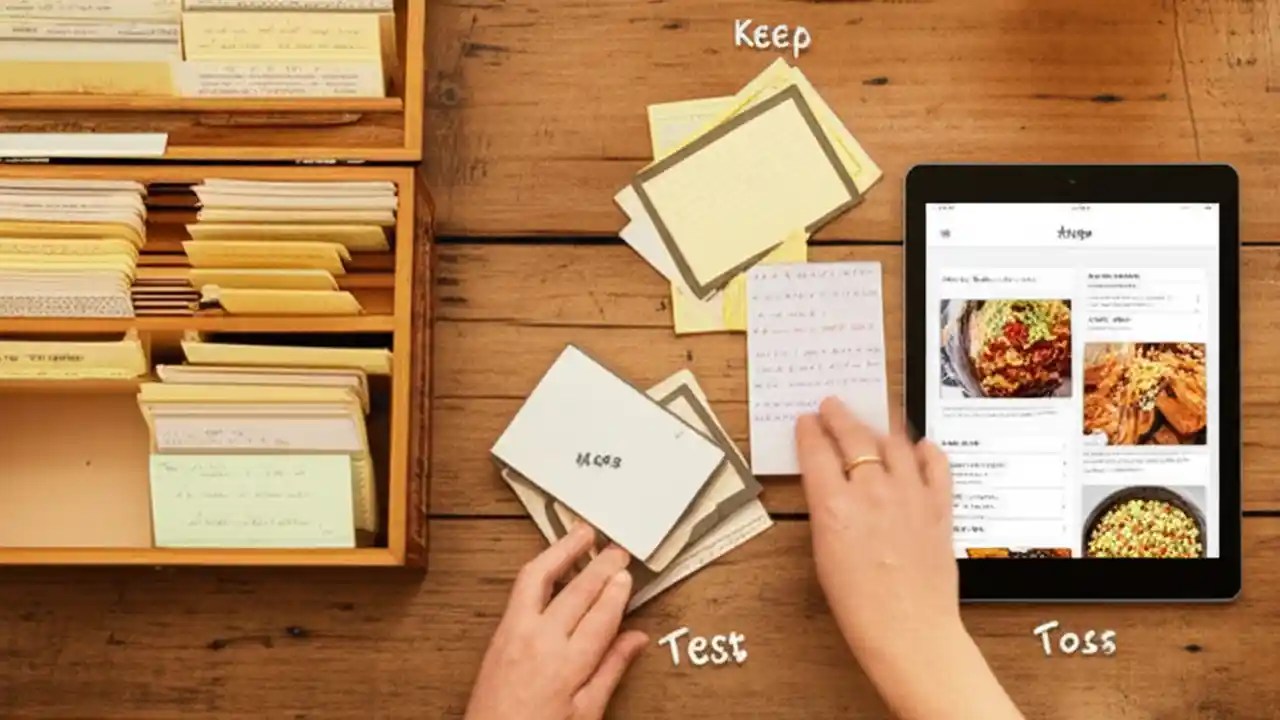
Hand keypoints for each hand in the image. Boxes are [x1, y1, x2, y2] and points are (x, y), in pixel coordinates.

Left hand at [464, 524, 648, 719]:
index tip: (629, 574)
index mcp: (567, 665)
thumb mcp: (586, 714)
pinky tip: (550, 561)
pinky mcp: (499, 632)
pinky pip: (521, 587)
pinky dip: (539, 567)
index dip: (618, 590)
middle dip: (600, 565)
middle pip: (577, 591)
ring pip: (541, 577)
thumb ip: (611, 670)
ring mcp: (515, 632)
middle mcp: (540, 641)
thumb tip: (636, 639)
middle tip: (617, 550)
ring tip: (581, 534)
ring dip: (563, 551)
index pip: (601, 614)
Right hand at [797, 399, 1024, 719]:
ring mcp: (910, 495)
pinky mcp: (939, 506)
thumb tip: (830, 484)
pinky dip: (925, 450)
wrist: (908, 631)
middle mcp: (872, 493)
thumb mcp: (824, 554)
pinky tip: (918, 447)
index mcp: (834, 507)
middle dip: (839, 416)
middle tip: (832, 406)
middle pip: (853, 436)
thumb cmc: (861, 605)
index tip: (806, 422)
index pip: (817, 450)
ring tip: (872, 422)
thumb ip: (827, 511)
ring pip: (894, 442)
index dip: (809, 431)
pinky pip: (936, 463)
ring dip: (879, 427)